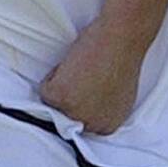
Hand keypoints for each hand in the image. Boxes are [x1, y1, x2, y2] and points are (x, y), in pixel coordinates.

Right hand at [39, 18, 145, 134]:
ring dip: (61, 85)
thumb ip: (101, 110)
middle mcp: (92, 126)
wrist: (121, 39)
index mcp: (107, 127)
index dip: (80, 102)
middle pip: (63, 117)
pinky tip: (74, 65)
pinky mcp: (61, 98)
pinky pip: (44, 90)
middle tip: (84, 76)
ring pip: (52, 104)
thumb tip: (85, 109)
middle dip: (69, 96)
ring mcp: (75, 113)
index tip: (86, 88)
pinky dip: (53, 74)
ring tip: (81, 70)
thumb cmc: (123, 57)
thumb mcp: (118, 96)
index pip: (80, 125)